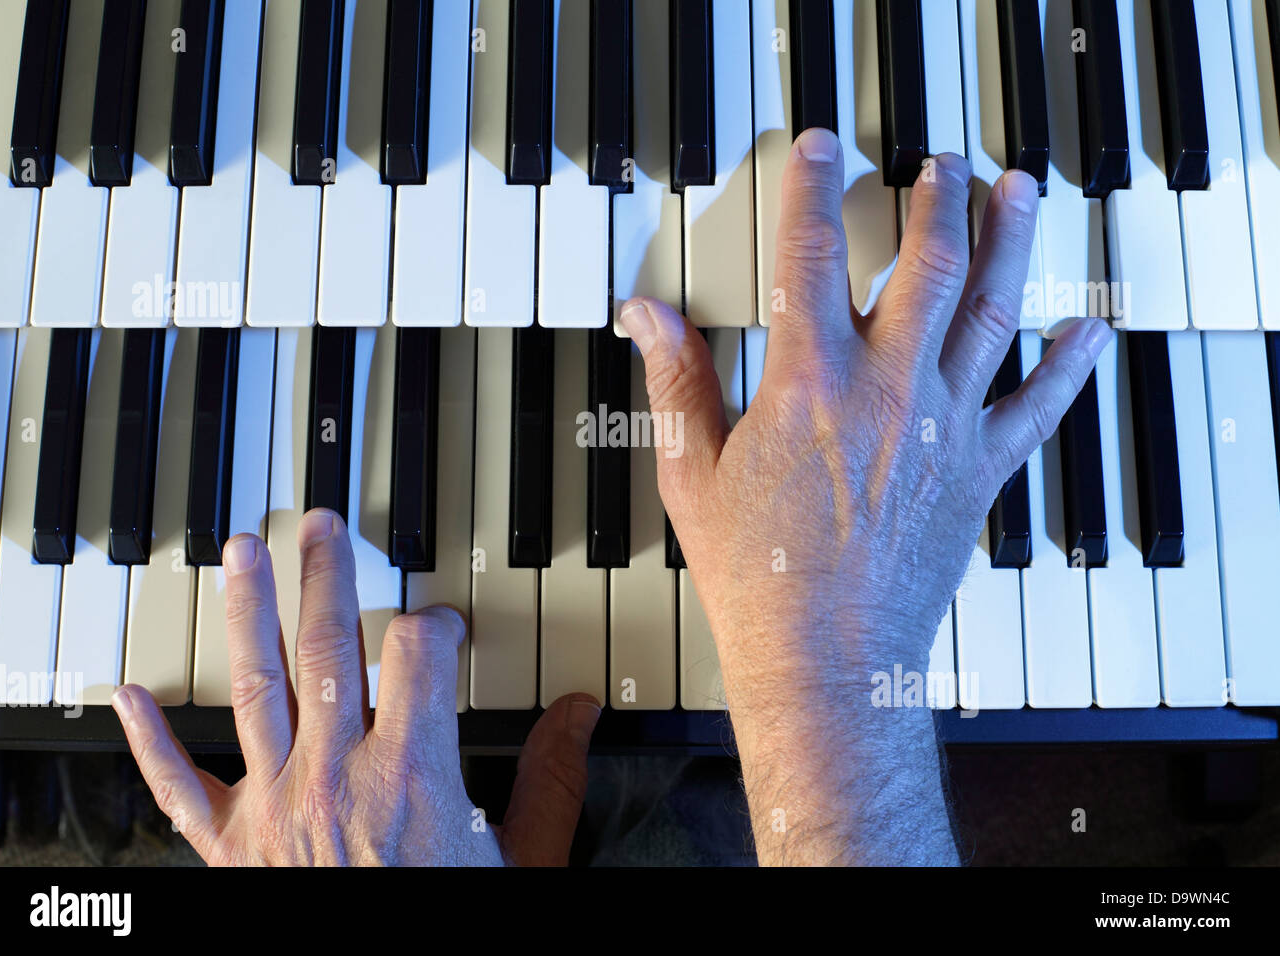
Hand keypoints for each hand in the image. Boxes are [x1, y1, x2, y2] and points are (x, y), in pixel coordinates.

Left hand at [112, 509, 601, 865]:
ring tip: (240, 555)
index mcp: (411, 775)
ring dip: (246, 614)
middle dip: (325, 577)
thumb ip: (551, 778)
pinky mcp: (230, 850)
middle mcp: (334, 779)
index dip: (436, 622)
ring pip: (254, 690)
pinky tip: (127, 694)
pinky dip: (149, 741)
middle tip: (318, 527)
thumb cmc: (451, 924)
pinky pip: (178, 789)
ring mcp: (275, 810)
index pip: (418, 653)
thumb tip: (580, 714)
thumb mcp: (524, 858)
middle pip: (328, 649)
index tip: (441, 624)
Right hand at [618, 129, 1111, 863]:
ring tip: (1017, 193)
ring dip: (1008, 243)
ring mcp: (942, 429)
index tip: (819, 148)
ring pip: (990, 312)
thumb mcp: (693, 472)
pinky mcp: (980, 472)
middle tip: (941, 164)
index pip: (810, 255)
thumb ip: (677, 381)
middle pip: (926, 265)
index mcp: (808, 385)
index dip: (812, 187)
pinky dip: (1068, 365)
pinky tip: (1086, 329)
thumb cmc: (757, 578)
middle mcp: (885, 393)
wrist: (825, 658)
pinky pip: (1037, 406)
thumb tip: (647, 316)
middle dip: (937, 199)